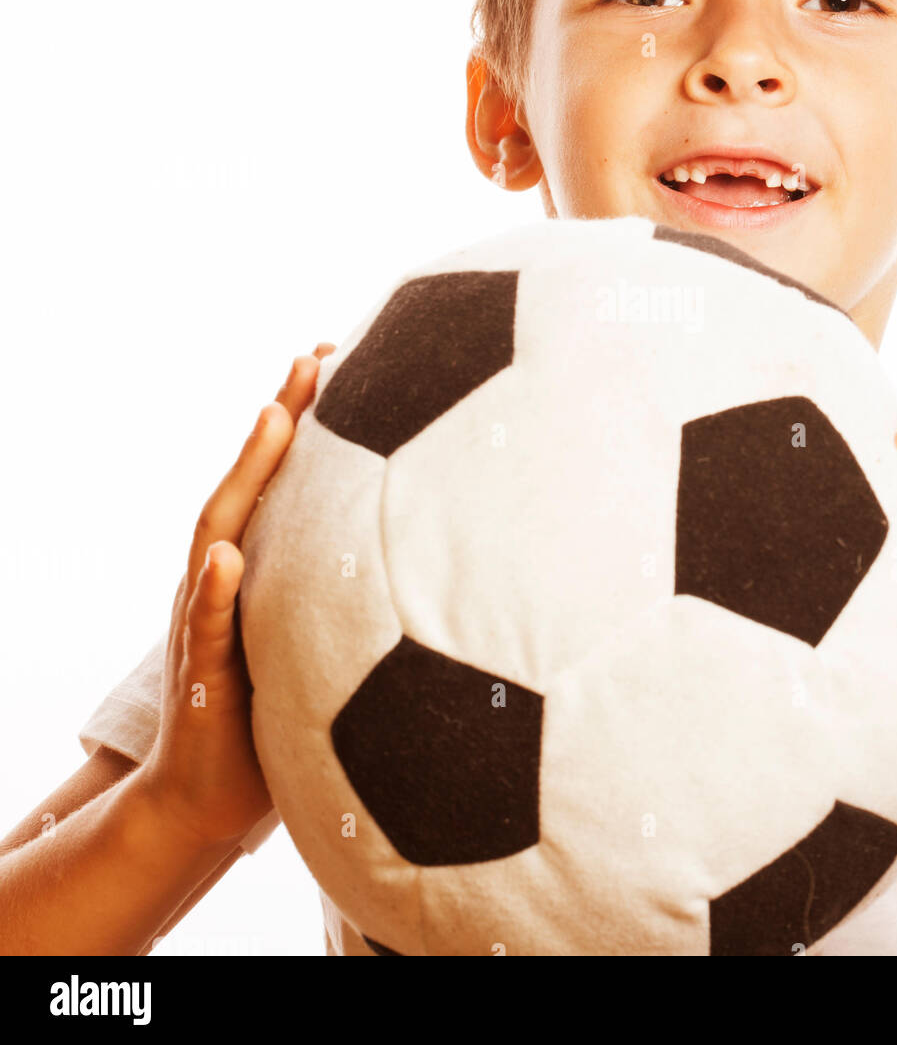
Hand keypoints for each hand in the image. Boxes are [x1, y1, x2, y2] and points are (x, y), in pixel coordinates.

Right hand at [137, 343, 334, 847]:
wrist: (209, 793)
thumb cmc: (277, 710)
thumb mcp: (325, 637)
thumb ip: (359, 593)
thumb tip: (445, 559)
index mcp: (262, 563)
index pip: (282, 476)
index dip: (308, 415)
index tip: (346, 354)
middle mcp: (227, 575)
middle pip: (250, 481)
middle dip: (282, 415)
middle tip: (315, 355)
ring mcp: (207, 617)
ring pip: (219, 531)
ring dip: (246, 473)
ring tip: (273, 415)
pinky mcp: (201, 672)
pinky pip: (206, 626)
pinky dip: (214, 589)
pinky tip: (226, 558)